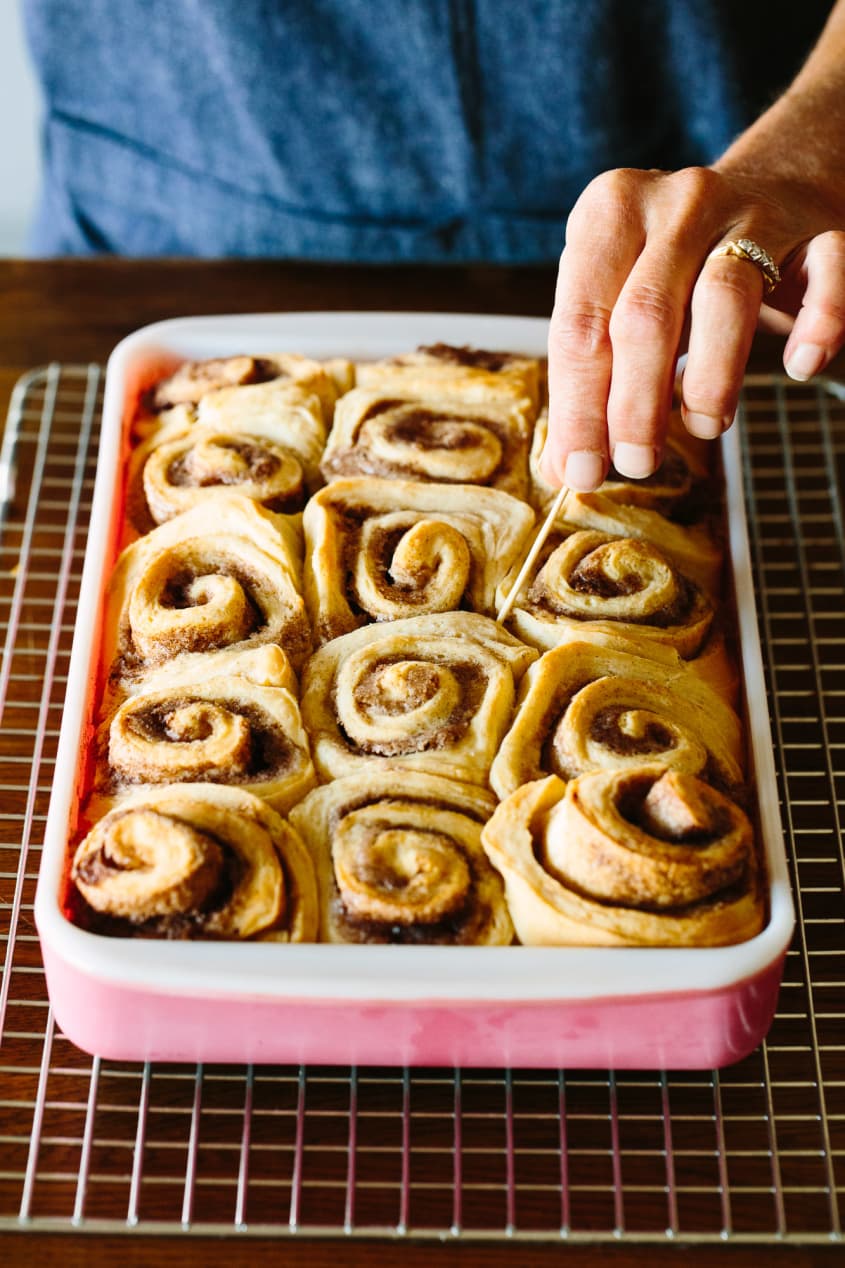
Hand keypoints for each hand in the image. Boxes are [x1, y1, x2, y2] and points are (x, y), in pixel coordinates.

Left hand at [540, 165, 844, 489]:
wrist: (771, 186)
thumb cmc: (675, 266)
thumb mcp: (619, 300)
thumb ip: (591, 373)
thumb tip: (568, 465)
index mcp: (610, 215)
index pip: (580, 324)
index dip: (577, 406)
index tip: (580, 470)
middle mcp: (677, 204)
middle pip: (646, 314)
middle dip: (635, 404)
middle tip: (635, 463)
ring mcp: (752, 211)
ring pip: (726, 295)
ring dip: (711, 377)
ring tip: (703, 428)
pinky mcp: (818, 230)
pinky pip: (829, 272)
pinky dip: (819, 321)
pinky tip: (800, 366)